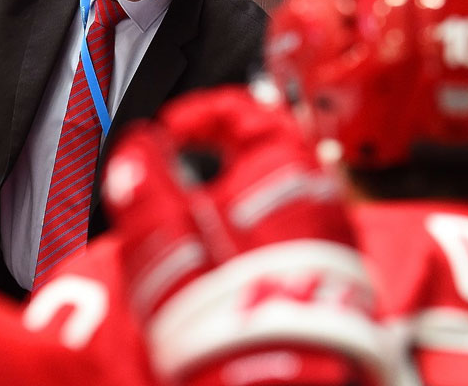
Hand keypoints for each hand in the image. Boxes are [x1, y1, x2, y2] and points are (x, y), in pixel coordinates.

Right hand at [103, 86, 387, 385]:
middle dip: (219, 156)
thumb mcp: (161, 235)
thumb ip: (142, 182)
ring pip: (283, 195)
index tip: (168, 132)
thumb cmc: (224, 312)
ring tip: (200, 223)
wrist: (273, 378)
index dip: (198, 113)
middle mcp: (318, 195)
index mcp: (280, 168)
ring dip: (242, 198)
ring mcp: (332, 237)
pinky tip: (232, 265)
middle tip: (181, 171)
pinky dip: (262, 236)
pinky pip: (298, 235)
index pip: (244, 110)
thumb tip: (132, 150)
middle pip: (269, 150)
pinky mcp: (335, 278)